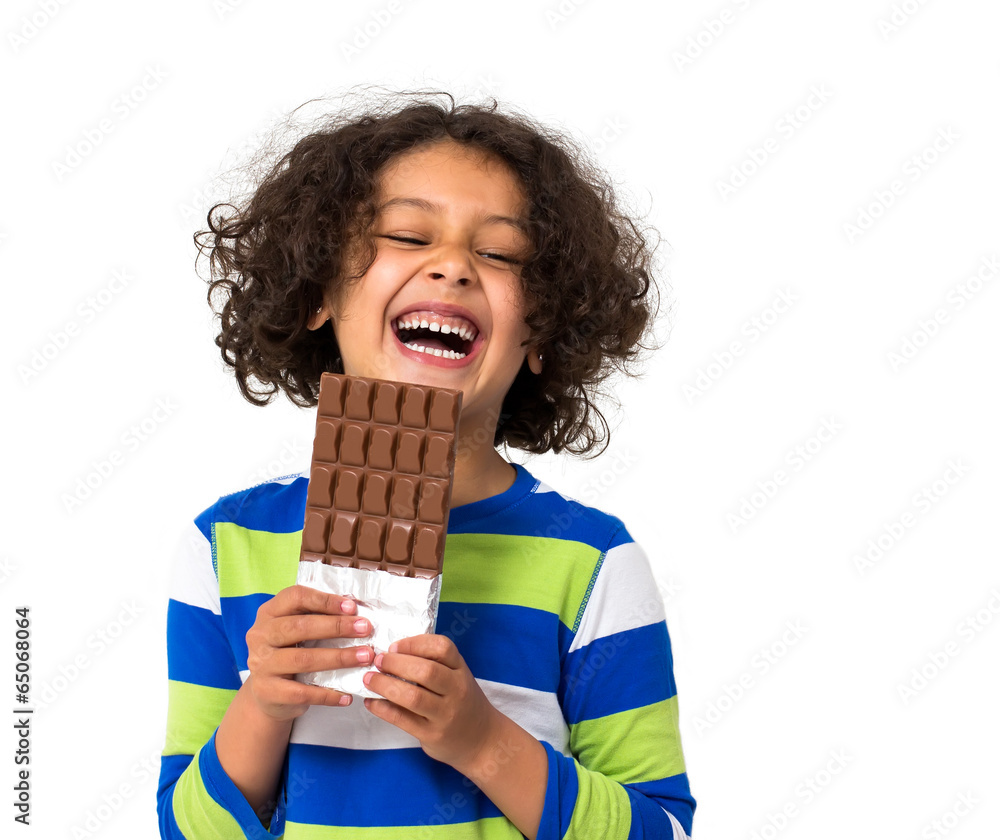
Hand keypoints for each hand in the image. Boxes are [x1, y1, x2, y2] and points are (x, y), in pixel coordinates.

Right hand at [244, 584, 373, 720]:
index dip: (324, 600)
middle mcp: (260, 636)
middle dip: (337, 627)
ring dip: (339, 658)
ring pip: (304, 659)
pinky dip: (328, 694)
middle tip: (365, 629)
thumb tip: (354, 609)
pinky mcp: (268, 692)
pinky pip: (302, 692)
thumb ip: (317, 617)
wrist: (266, 695)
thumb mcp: (295, 630)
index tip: (352, 607)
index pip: (295, 597)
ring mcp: (261, 665)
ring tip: (364, 657)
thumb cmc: (289, 653)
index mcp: (268, 613)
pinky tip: (348, 695)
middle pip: (300, 627)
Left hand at [362, 634, 498, 771]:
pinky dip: (383, 708)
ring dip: (385, 685)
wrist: (482, 740)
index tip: (394, 646)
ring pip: (413, 697)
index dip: (415, 643)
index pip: (442, 647)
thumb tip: (391, 653)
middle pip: (426, 671)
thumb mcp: (457, 678)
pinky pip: (403, 719)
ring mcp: (445, 714)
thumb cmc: (463, 702)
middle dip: (396, 663)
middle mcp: (456, 690)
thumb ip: (434, 664)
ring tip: (369, 679)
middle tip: (377, 661)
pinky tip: (371, 702)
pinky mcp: (432, 735)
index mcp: (461, 670)